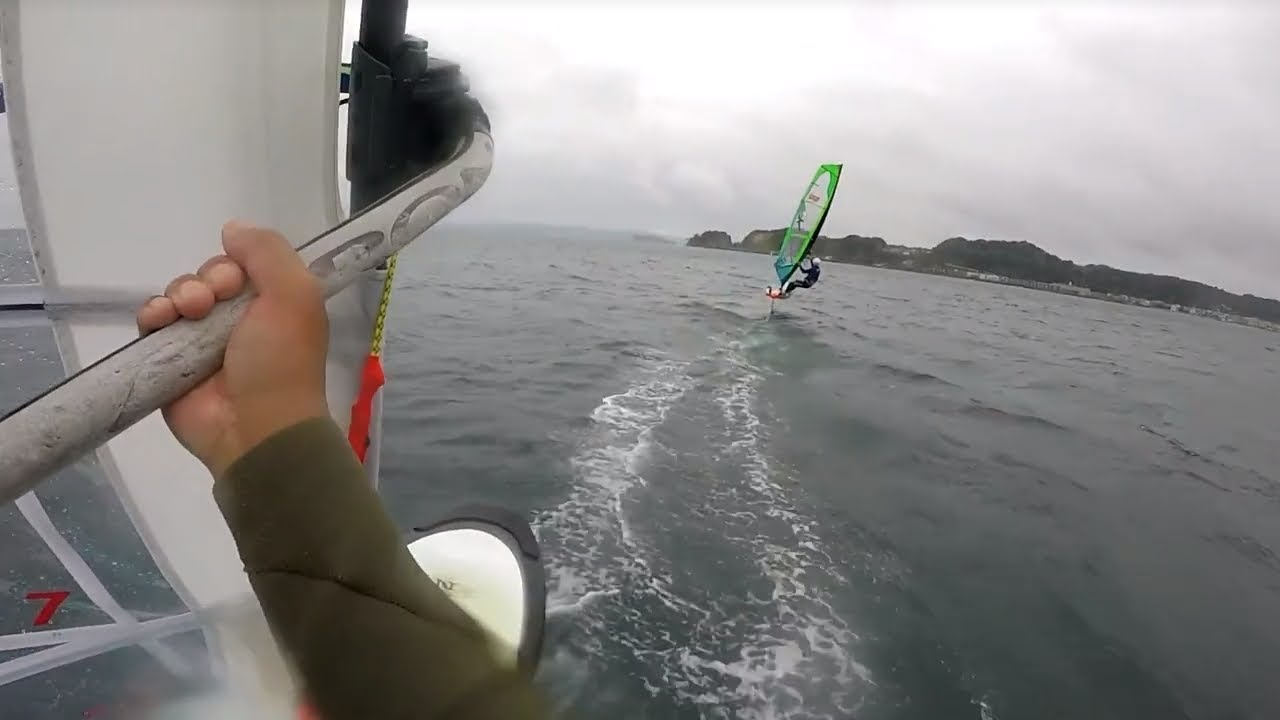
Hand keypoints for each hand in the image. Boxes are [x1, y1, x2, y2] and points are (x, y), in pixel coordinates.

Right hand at [136, 220, 331, 478]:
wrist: (256, 427)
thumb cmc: (281, 360)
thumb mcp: (295, 294)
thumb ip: (268, 251)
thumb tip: (233, 228)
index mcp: (274, 304)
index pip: (244, 265)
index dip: (233, 264)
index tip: (234, 280)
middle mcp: (239, 320)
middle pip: (207, 277)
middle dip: (203, 281)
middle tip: (208, 302)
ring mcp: (203, 341)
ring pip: (178, 295)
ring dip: (178, 294)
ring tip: (187, 313)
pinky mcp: (170, 362)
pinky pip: (153, 324)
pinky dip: (153, 315)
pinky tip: (160, 320)